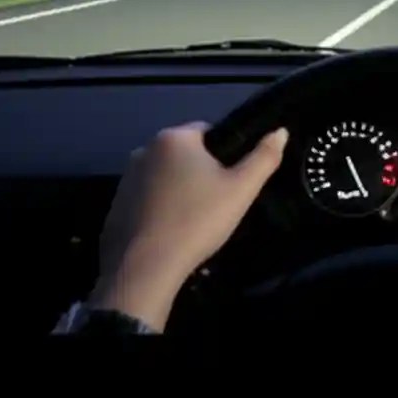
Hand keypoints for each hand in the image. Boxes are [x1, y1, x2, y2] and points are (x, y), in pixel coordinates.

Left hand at [88, 121, 287, 330]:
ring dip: (179, 191)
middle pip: (184, 155)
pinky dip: (159, 209)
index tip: (230, 182)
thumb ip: (264, 158)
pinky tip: (170, 233)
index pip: (207, 131)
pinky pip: (146, 199)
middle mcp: (144, 149)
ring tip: (193, 222)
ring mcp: (126, 178)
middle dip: (200, 173)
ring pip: (164, 177)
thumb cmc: (197, 221)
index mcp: (175, 138)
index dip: (224, 154)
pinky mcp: (116, 204)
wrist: (145, 266)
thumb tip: (281, 131)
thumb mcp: (241, 190)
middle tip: (216, 204)